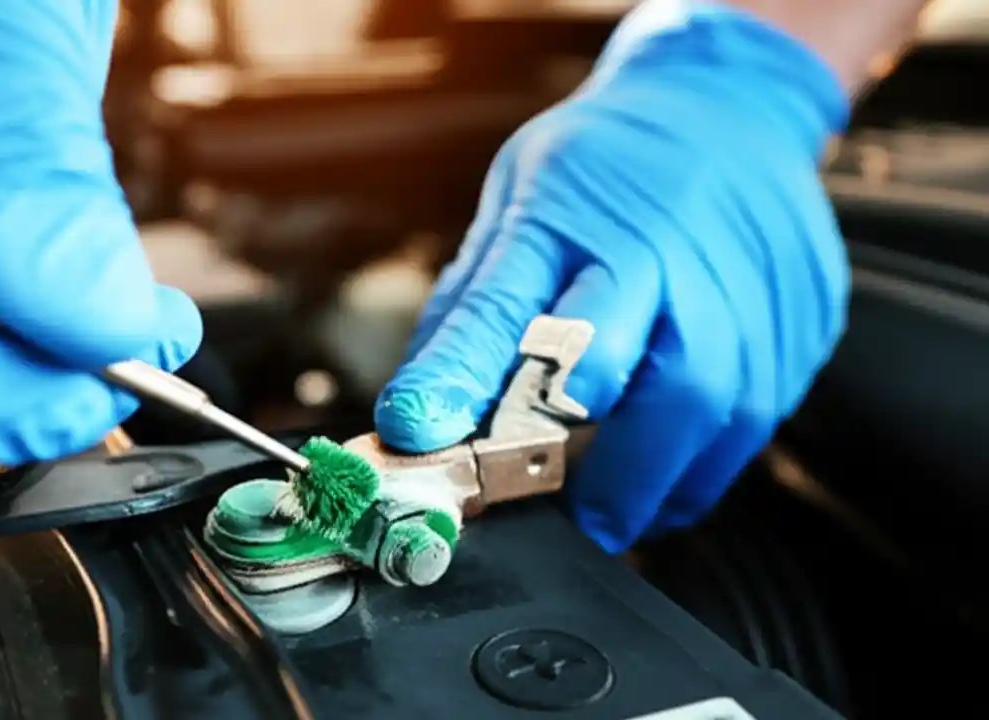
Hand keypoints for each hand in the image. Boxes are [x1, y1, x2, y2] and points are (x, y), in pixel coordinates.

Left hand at [375, 1, 850, 551]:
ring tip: (620, 510)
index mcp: (570, 211)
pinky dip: (711, 459)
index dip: (461, 381)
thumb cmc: (602, 167)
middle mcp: (669, 246)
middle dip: (616, 470)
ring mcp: (750, 279)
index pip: (508, 307)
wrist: (725, 100)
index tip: (421, 436)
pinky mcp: (802, 312)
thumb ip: (470, 314)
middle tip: (577, 519)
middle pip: (658, 376)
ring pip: (725, 407)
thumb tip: (420, 415)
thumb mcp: (514, 208)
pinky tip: (674, 466)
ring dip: (666, 481)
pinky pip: (765, 411)